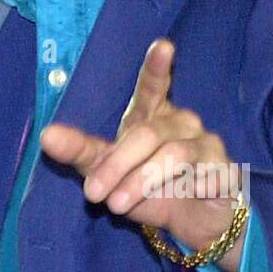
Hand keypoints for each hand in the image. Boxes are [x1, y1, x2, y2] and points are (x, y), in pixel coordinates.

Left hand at [40, 38, 244, 271]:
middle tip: (93, 193)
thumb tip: (46, 136)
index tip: (162, 45)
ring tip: (117, 205)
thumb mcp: (108, 173)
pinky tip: (180, 200)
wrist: (193, 226)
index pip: (153, 86)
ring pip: (172, 155)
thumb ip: (80, 152)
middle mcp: (181, 122)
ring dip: (140, 182)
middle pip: (147, 134)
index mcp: (152, 116)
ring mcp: (207, 143)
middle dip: (116, 164)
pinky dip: (183, 192)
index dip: (157, 67)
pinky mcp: (226, 170)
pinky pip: (203, 177)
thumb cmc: (148, 190)